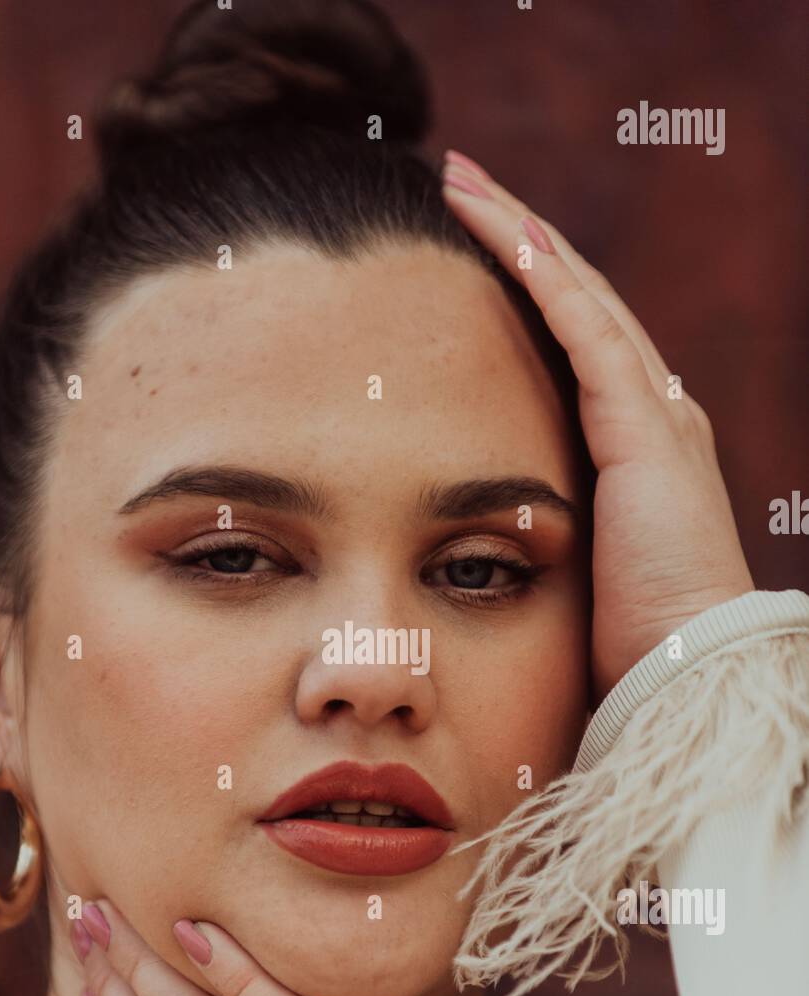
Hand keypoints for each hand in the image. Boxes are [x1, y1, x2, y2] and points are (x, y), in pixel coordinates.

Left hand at [441, 151, 754, 699]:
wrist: (684, 668)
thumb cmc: (626, 634)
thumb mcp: (577, 559)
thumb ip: (546, 522)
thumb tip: (480, 532)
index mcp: (636, 440)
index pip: (575, 337)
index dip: (525, 283)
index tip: (468, 241)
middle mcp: (654, 409)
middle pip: (578, 297)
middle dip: (519, 235)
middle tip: (458, 181)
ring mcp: (655, 411)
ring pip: (580, 296)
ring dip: (522, 234)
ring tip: (463, 182)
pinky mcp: (644, 428)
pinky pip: (588, 332)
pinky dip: (545, 278)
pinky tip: (504, 233)